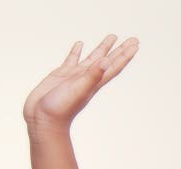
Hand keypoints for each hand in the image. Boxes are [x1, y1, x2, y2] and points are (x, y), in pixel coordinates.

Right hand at [23, 34, 138, 132]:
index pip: (114, 66)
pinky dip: (76, 51)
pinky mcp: (61, 75)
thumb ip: (93, 76)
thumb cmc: (61, 108)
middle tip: (133, 39)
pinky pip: (72, 59)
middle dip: (120, 50)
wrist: (44, 119)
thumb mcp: (79, 89)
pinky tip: (80, 44)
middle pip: (108, 60)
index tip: (136, 44)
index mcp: (95, 82)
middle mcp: (88, 78)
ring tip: (112, 37)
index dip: (125, 55)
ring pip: (93, 58)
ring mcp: (75, 76)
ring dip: (103, 48)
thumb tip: (107, 61)